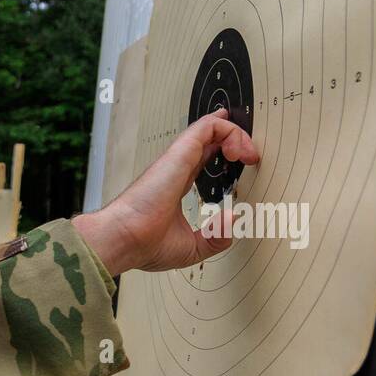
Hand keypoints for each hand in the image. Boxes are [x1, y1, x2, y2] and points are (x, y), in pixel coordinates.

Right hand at [74, 108, 260, 274]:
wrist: (124, 239)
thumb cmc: (144, 245)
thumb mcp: (191, 248)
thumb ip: (214, 237)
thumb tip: (232, 219)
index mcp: (175, 187)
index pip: (200, 159)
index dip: (220, 151)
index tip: (242, 159)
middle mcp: (175, 169)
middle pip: (207, 140)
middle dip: (234, 140)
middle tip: (251, 156)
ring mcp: (177, 159)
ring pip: (211, 128)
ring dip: (236, 134)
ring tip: (248, 153)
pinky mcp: (181, 152)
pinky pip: (209, 127)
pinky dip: (230, 131)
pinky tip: (238, 150)